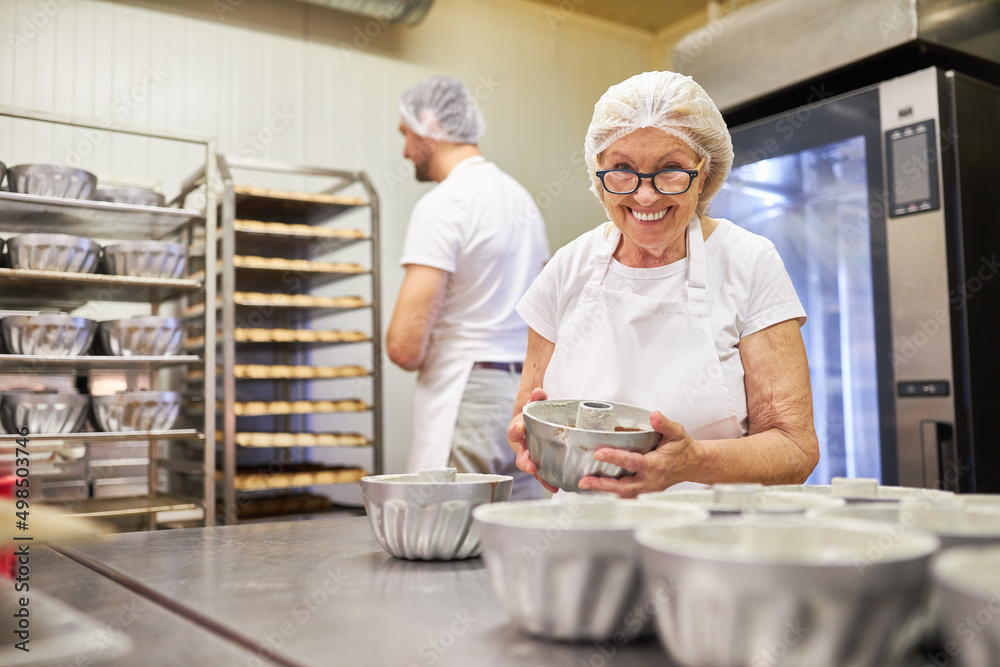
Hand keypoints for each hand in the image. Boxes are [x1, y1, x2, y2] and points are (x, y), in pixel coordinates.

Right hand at [507, 387, 557, 493]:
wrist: (534, 421)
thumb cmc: (534, 413)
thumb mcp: (535, 402)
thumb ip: (536, 397)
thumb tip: (538, 392)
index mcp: (518, 430)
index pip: (514, 431)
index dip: (516, 430)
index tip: (520, 428)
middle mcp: (522, 446)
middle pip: (520, 456)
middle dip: (525, 462)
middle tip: (531, 466)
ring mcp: (530, 456)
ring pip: (531, 468)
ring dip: (538, 475)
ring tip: (547, 482)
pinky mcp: (540, 463)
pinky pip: (542, 473)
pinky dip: (547, 481)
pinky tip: (556, 487)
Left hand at [577, 411, 700, 497]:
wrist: (693, 465)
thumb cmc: (683, 448)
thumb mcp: (676, 433)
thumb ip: (664, 424)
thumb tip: (654, 416)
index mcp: (656, 465)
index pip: (632, 462)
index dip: (614, 458)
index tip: (598, 453)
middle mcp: (650, 480)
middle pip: (623, 487)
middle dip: (602, 485)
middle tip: (585, 480)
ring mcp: (647, 489)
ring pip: (622, 494)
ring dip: (603, 492)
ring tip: (585, 486)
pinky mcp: (644, 492)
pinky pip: (626, 496)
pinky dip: (610, 495)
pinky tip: (596, 489)